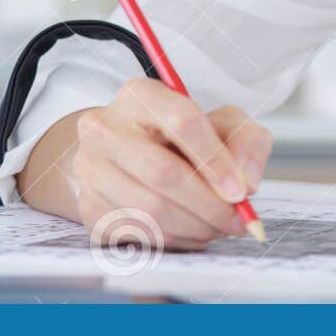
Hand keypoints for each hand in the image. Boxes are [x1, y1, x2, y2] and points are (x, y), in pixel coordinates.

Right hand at [68, 77, 272, 249]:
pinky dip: (174, 239)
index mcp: (141, 95)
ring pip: (149, 208)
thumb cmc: (183, 137)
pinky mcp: (87, 204)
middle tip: (237, 220)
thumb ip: (247, 143)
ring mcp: (90, 168)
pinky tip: (193, 232)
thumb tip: (246, 181)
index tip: (241, 192)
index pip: (182, 121)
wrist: (131, 154)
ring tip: (219, 227)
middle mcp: (105, 128)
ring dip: (194, 226)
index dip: (215, 161)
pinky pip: (136, 232)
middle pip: (163, 172)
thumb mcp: (224, 124)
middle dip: (208, 204)